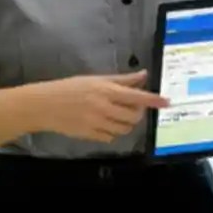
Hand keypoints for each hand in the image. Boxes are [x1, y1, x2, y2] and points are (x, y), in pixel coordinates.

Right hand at [31, 70, 169, 142]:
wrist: (45, 105)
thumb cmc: (70, 88)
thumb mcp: (96, 79)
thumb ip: (122, 79)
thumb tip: (143, 75)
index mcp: (106, 90)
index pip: (137, 96)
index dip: (154, 100)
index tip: (167, 102)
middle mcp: (104, 108)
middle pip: (133, 116)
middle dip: (138, 112)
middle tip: (134, 106)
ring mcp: (97, 124)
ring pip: (125, 128)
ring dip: (128, 122)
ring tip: (121, 114)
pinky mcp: (91, 135)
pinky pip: (112, 137)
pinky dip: (115, 131)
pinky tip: (108, 123)